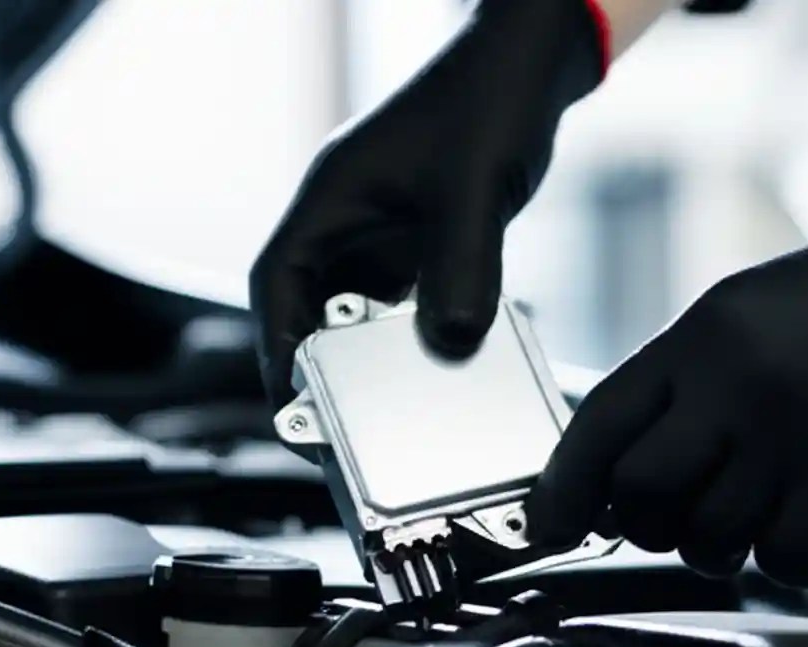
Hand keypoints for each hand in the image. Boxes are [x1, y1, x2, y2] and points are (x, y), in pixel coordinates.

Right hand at [249, 0, 604, 407]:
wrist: (531, 63)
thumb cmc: (490, 97)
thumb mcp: (473, 188)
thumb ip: (461, 265)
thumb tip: (450, 343)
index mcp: (331, 198)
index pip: (278, 283)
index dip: (277, 347)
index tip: (293, 402)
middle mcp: (347, 218)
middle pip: (310, 304)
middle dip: (320, 364)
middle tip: (342, 422)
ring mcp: (384, 228)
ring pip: (358, 307)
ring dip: (368, 353)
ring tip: (390, 405)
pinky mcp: (422, 236)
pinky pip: (405, 298)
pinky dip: (414, 332)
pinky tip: (440, 356)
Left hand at [526, 174, 807, 586]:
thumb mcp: (745, 310)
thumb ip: (680, 377)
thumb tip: (619, 463)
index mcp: (701, 337)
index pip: (599, 422)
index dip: (562, 484)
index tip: (547, 524)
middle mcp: (736, 387)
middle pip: (639, 492)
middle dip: (640, 520)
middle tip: (664, 515)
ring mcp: (796, 439)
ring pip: (707, 536)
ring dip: (714, 542)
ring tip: (746, 510)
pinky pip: (782, 560)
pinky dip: (781, 556)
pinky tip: (800, 521)